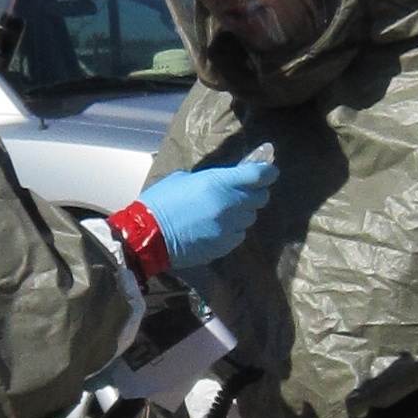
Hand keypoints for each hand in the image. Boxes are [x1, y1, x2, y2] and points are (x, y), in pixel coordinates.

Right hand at [141, 144, 277, 276]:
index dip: (268, 172)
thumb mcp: (184, 179)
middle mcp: (230, 205)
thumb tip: (225, 181)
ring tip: (225, 212)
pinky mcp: (224, 246)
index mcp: (219, 183)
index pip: (259, 176)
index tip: (270, 171)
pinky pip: (238, 235)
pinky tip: (217, 228)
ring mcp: (228, 228)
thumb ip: (211, 179)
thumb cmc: (161, 201)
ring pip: (250, 218)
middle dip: (255, 193)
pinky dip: (233, 230)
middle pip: (261, 198)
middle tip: (245, 192)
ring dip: (243, 213)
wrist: (147, 235)